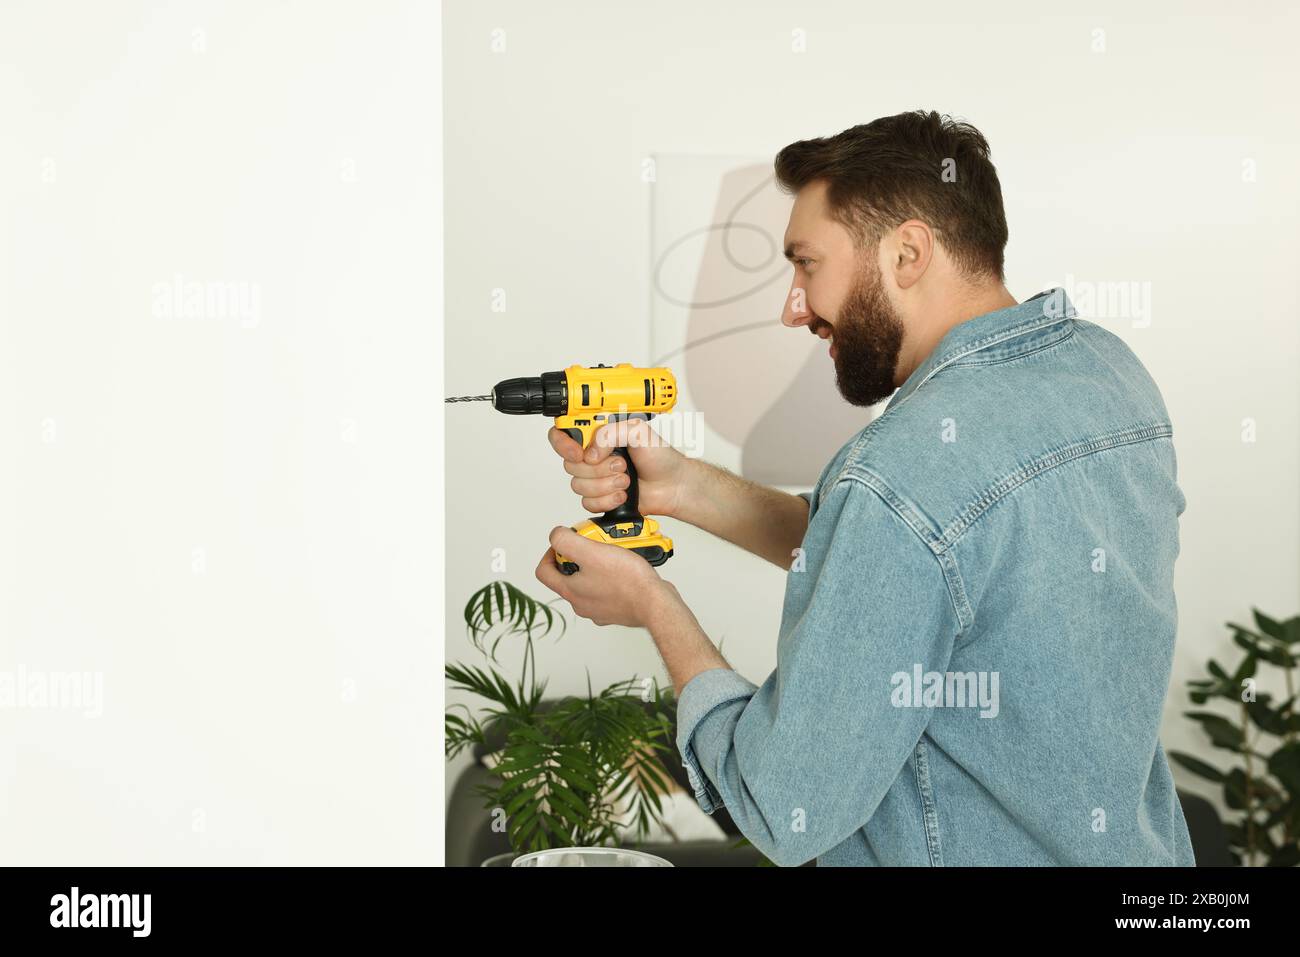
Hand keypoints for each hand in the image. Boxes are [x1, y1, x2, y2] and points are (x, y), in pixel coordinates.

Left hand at [534, 526, 681, 629]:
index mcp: (570, 591)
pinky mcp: (617, 609)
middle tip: (594, 544)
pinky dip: (614, 576)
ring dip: (598, 564)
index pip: (544, 572)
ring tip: (613, 552)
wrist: (656, 604)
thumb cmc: (628, 581)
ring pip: (590, 581)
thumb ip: (566, 540)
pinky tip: (625, 566)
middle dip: (580, 556)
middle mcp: (581, 603)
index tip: (564, 544)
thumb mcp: (591, 551)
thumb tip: (556, 535)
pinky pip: (609, 589)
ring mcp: (599, 609)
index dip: (549, 553)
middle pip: (568, 575)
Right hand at [548, 418, 688, 517]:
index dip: (563, 445)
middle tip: (621, 465)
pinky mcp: (601, 497)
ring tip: (626, 480)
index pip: (563, 434)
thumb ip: (609, 433)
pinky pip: (587, 502)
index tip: (579, 454)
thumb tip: (591, 451)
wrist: (673, 485)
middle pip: (570, 464)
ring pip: (578, 485)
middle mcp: (594, 455)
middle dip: (597, 469)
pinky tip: (623, 495)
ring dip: (605, 485)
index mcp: (599, 434)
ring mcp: (596, 477)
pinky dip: (606, 500)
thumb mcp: (638, 431)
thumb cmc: (661, 457)